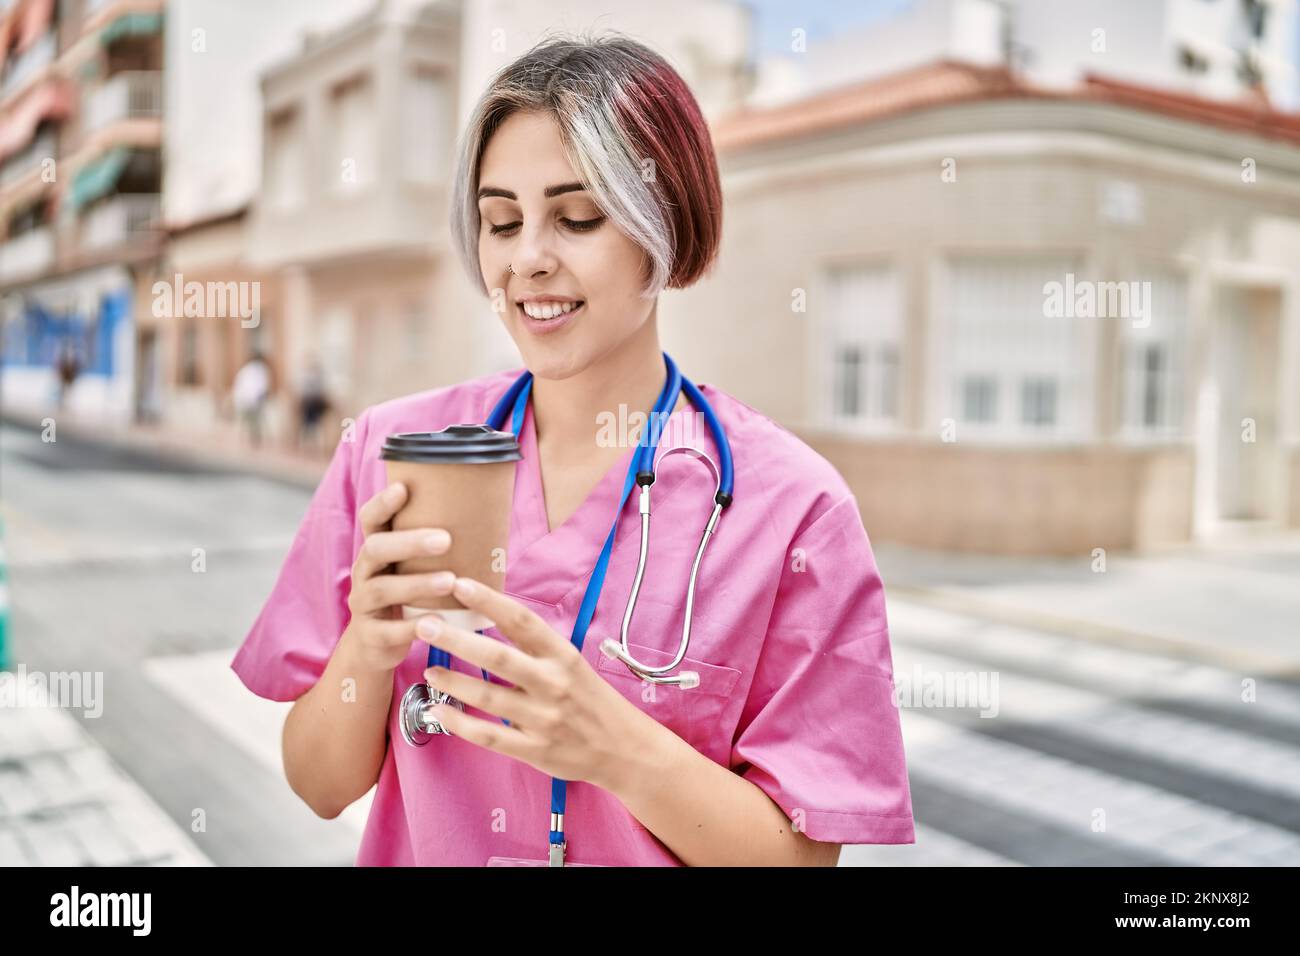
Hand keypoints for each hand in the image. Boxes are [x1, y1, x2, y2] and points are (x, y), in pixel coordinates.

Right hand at [345, 481, 456, 672]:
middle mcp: (364, 572)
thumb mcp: (410, 568)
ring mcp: (363, 604)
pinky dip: (410, 627)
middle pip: (375, 549)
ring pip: (382, 589)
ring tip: (449, 580)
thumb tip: (484, 513)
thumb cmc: (405, 594)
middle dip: (409, 542)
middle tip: (445, 539)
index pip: (370, 519)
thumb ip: (431, 546)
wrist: (374, 644)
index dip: (382, 503)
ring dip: (416, 583)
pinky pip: (387, 631)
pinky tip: (434, 622)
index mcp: (376, 550)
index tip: (403, 488)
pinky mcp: (370, 636)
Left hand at [415, 577, 657, 792]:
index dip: (490, 600)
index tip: (460, 584)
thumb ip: (535, 647)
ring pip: (487, 697)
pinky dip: (459, 724)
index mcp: (562, 655)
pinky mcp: (535, 750)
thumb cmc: (590, 699)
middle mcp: (553, 683)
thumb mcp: (571, 663)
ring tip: (429, 669)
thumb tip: (489, 617)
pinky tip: (438, 710)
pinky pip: (488, 736)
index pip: (522, 621)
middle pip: (498, 657)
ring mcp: (543, 718)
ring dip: (452, 681)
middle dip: (457, 639)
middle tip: (425, 625)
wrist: (624, 748)